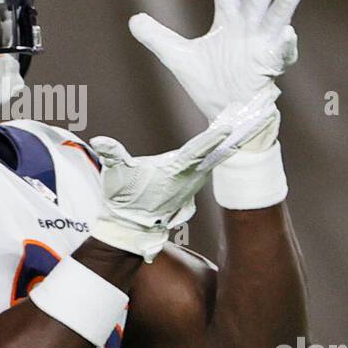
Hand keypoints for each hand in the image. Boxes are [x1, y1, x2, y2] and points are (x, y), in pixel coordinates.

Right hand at [86, 121, 229, 261]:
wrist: (129, 226)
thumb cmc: (123, 200)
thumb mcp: (115, 174)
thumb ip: (111, 154)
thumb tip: (100, 140)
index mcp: (173, 171)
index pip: (196, 151)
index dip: (212, 139)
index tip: (228, 128)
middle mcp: (187, 180)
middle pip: (214, 155)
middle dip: (231, 140)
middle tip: (248, 122)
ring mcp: (192, 186)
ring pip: (212, 163)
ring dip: (227, 148)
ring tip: (241, 130)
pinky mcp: (191, 189)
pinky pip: (208, 170)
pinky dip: (217, 158)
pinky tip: (225, 148)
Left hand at [129, 0, 308, 158]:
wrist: (227, 115)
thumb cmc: (210, 85)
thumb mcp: (178, 58)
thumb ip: (157, 37)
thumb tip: (133, 20)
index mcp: (228, 21)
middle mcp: (248, 26)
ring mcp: (263, 44)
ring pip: (278, 14)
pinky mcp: (271, 65)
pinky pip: (282, 52)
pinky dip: (287, 44)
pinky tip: (288, 36)